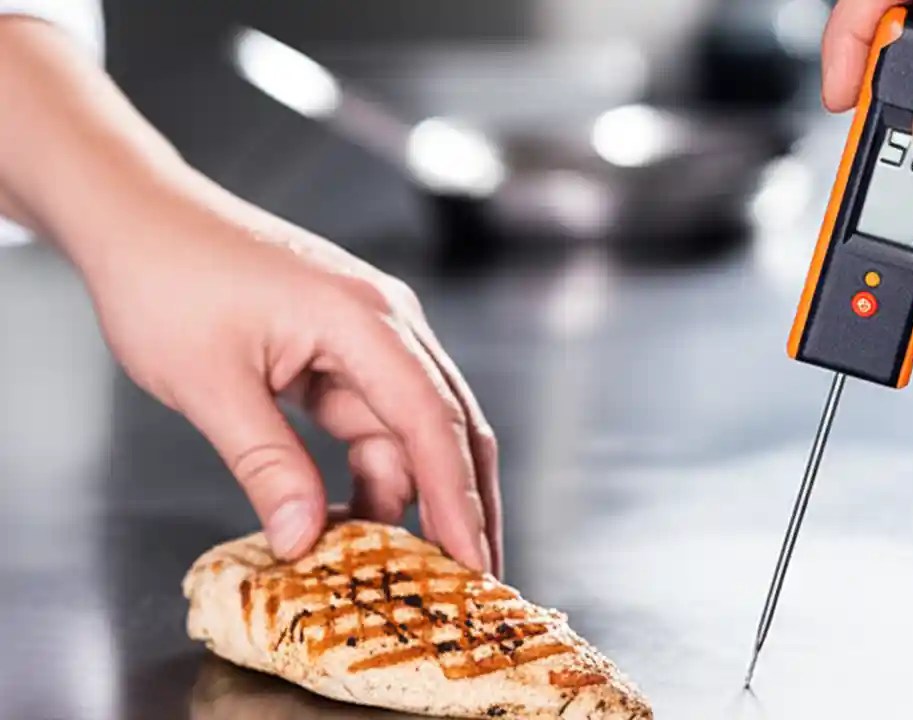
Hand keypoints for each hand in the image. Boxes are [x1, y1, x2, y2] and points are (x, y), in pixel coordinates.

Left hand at [86, 188, 500, 573]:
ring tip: (401, 564)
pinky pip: (378, 422)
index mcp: (363, 319)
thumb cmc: (166, 282)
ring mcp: (371, 335)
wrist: (138, 217)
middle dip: (466, 503)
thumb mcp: (209, 385)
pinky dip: (374, 471)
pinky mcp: (347, 351)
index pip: (430, 419)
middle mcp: (388, 322)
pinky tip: (353, 516)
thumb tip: (304, 541)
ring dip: (410, 494)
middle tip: (477, 578)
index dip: (455, 498)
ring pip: (415, 429)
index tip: (473, 563)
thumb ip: (267, 465)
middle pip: (450, 423)